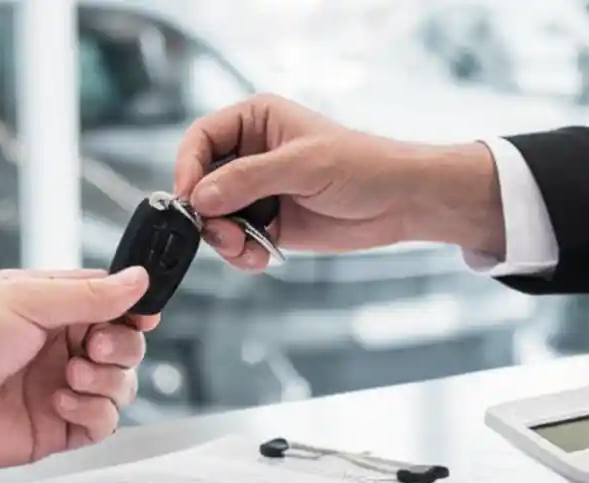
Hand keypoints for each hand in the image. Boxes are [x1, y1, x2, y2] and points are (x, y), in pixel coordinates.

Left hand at [0, 267, 157, 469]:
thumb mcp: (28, 300)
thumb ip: (90, 293)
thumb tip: (138, 279)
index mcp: (56, 310)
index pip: (114, 305)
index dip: (134, 311)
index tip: (143, 316)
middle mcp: (64, 348)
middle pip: (127, 346)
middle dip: (122, 347)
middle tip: (94, 347)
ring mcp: (65, 388)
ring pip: (122, 385)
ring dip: (106, 380)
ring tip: (71, 377)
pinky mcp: (61, 427)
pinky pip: (104, 422)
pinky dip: (92, 411)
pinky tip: (60, 402)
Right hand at [173, 93, 504, 271]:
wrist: (400, 202)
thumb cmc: (362, 166)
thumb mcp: (302, 165)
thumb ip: (248, 179)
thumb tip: (201, 196)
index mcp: (256, 121)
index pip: (201, 138)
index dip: (188, 166)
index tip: (188, 198)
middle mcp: (252, 154)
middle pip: (202, 182)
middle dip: (207, 213)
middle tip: (222, 234)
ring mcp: (259, 190)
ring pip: (215, 217)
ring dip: (224, 239)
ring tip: (247, 248)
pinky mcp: (270, 222)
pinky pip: (237, 240)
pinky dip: (241, 253)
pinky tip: (261, 256)